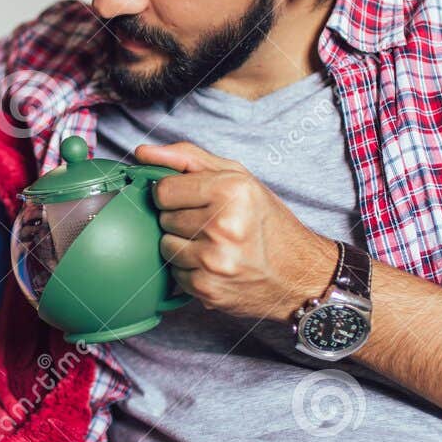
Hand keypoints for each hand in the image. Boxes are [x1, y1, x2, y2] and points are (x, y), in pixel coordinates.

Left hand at [135, 140, 336, 321]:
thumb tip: (141, 153)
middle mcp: (222, 225)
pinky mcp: (207, 288)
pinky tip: (214, 265)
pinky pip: (173, 273)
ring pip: (164, 247)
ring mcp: (214, 260)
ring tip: (213, 245)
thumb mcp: (238, 178)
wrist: (299, 275)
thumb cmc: (267, 222)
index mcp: (231, 191)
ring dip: (183, 246)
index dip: (174, 195)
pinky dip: (189, 269)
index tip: (193, 200)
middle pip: (163, 218)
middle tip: (212, 224)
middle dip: (181, 220)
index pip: (163, 190)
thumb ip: (188, 158)